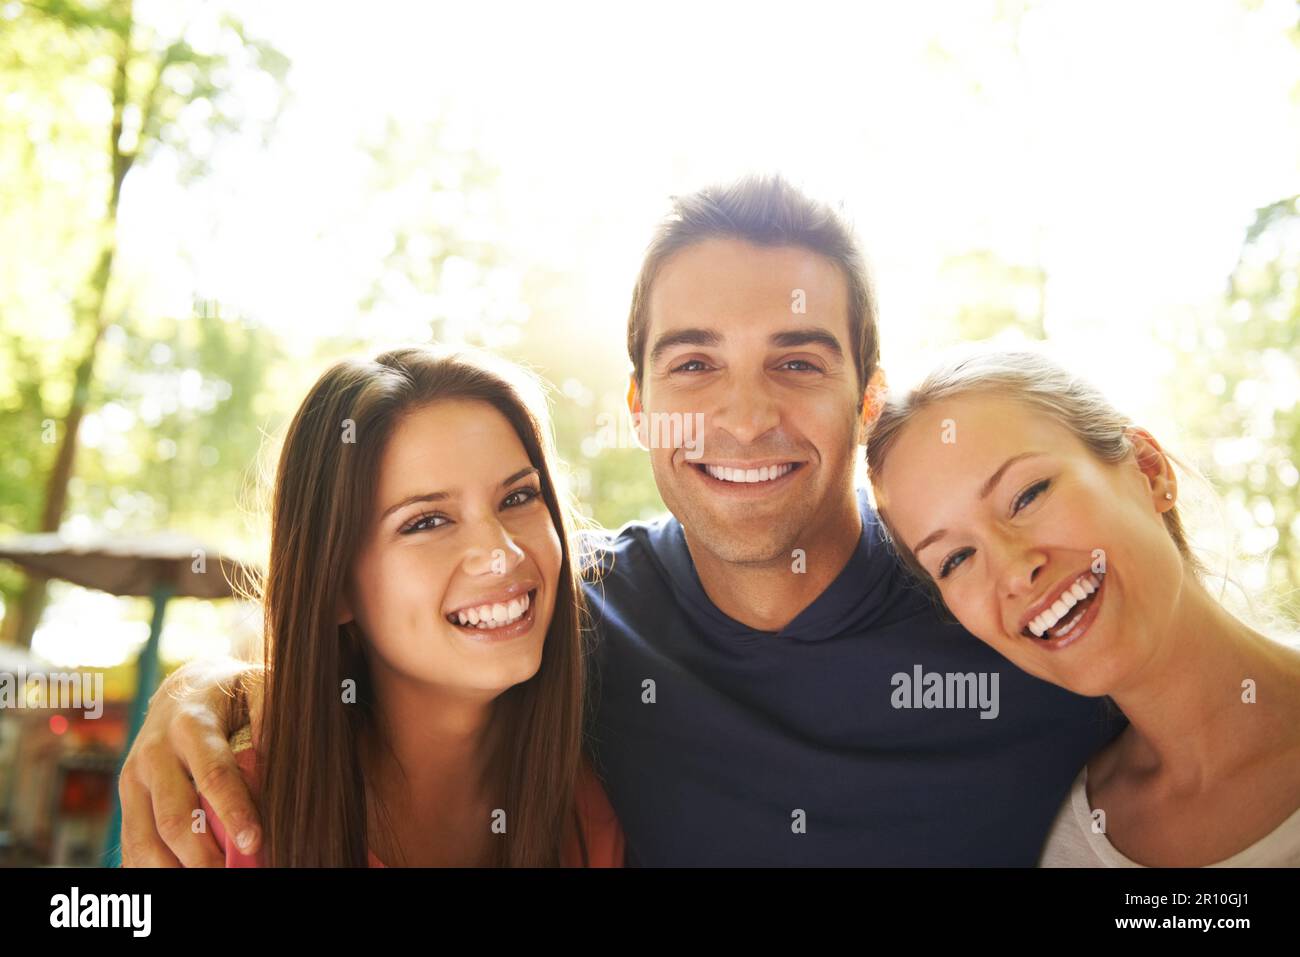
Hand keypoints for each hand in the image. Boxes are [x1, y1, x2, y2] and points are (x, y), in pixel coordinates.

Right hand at [117, 657, 264, 866]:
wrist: (183, 689)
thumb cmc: (231, 695)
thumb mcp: (256, 686)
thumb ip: (270, 712)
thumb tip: (275, 751)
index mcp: (190, 725)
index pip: (213, 774)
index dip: (233, 810)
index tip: (254, 841)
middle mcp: (154, 754)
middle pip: (174, 816)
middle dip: (202, 854)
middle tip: (232, 874)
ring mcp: (133, 780)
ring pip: (144, 838)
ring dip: (174, 869)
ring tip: (209, 881)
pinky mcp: (125, 801)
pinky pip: (131, 845)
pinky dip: (150, 870)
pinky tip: (177, 879)